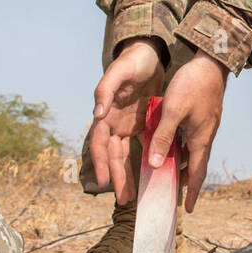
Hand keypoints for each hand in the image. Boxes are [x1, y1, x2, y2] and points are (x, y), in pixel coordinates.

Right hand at [90, 38, 165, 203]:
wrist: (149, 54)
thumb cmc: (131, 63)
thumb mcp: (118, 72)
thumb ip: (105, 91)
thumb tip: (97, 113)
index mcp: (105, 114)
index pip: (99, 144)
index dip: (101, 163)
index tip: (105, 181)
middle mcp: (114, 123)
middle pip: (113, 155)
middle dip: (117, 177)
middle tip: (124, 198)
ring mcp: (128, 124)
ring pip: (126, 155)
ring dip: (129, 174)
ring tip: (134, 194)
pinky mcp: (143, 122)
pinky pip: (144, 145)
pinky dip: (147, 159)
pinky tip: (154, 172)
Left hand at [148, 49, 228, 212]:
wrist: (210, 63)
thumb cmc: (192, 85)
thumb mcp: (173, 111)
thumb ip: (162, 137)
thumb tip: (153, 164)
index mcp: (200, 138)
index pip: (196, 173)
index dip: (191, 192)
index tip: (186, 209)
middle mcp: (205, 135)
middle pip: (195, 165)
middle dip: (185, 181)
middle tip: (174, 194)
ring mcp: (205, 126)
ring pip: (193, 152)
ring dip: (182, 164)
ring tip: (168, 173)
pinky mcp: (202, 116)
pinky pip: (191, 139)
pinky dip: (181, 147)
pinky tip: (171, 144)